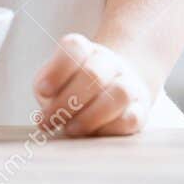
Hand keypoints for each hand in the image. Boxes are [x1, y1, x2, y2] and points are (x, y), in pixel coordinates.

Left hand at [32, 33, 153, 136]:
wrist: (112, 90)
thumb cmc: (72, 90)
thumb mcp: (53, 84)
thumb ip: (46, 93)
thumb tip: (43, 118)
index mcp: (86, 50)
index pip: (75, 47)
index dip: (58, 69)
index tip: (43, 91)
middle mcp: (110, 63)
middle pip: (94, 73)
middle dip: (68, 101)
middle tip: (51, 120)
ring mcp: (129, 84)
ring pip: (120, 93)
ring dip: (91, 116)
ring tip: (71, 129)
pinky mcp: (140, 110)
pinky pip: (132, 118)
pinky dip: (109, 129)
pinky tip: (93, 135)